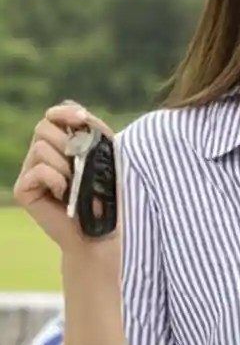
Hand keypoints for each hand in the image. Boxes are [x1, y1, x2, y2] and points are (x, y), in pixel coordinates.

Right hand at [12, 101, 119, 253]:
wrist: (103, 232)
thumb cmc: (109, 195)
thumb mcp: (108, 157)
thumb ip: (96, 132)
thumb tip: (81, 115)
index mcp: (62, 144)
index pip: (54, 115)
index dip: (65, 112)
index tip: (82, 118)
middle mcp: (42, 155)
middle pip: (43, 127)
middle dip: (67, 141)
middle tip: (82, 162)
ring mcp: (30, 172)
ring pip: (40, 147)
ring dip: (65, 164)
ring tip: (76, 184)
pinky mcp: (24, 190)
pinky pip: (38, 170)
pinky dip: (57, 179)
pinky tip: (65, 194)